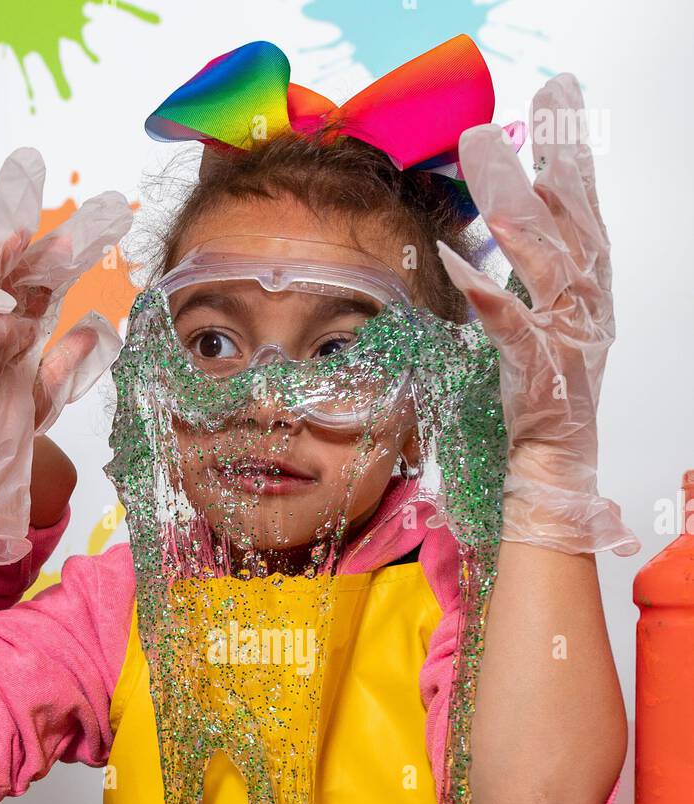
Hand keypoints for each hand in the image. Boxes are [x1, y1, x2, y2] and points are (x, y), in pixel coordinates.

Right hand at [0, 148, 131, 563]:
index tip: (113, 225)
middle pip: (27, 273)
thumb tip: (96, 328)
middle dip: (60, 242)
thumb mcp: (41, 400)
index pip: (49, 284)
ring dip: (21, 255)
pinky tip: (4, 261)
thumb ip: (65, 364)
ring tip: (50, 235)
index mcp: (18, 334)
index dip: (78, 255)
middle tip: (99, 212)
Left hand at [437, 74, 637, 555]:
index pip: (585, 210)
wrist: (555, 463)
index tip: (563, 99)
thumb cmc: (544, 398)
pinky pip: (509, 326)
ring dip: (518, 207)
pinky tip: (463, 264)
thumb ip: (532, 274)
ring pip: (545, 260)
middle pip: (574, 217)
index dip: (574, 153)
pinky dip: (488, 295)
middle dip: (559, 153)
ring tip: (490, 158)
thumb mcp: (541, 323)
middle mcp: (583, 305)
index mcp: (587, 292)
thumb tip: (506, 221)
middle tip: (547, 94)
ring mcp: (562, 336)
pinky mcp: (533, 370)